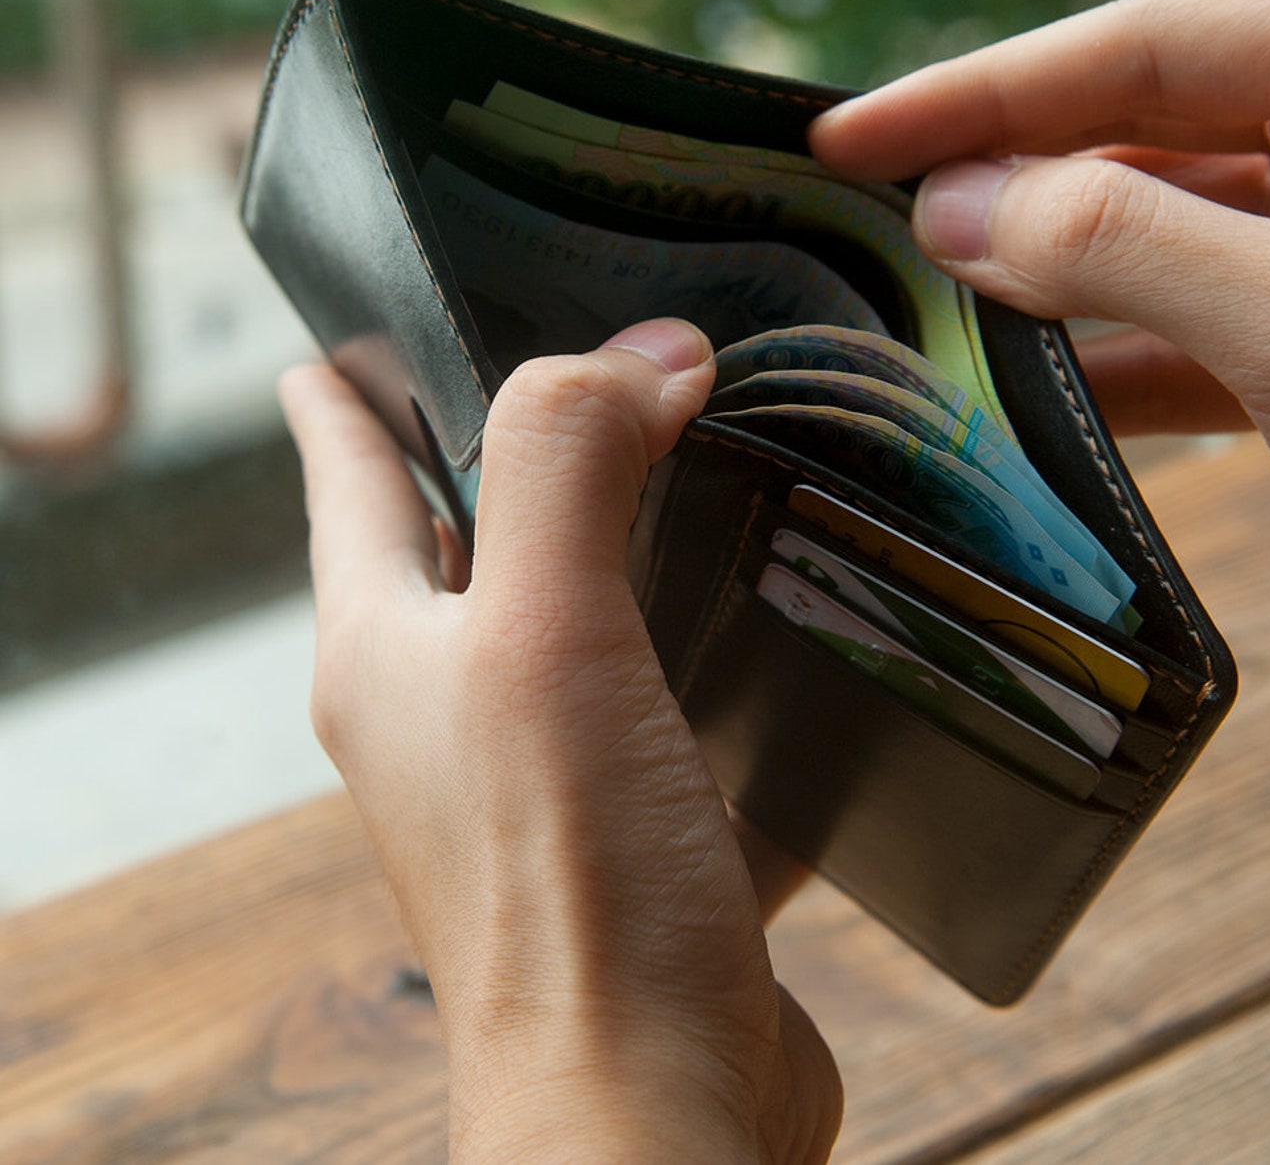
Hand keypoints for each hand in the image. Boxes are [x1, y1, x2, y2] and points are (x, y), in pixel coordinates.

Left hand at [280, 320, 841, 1163]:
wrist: (652, 1108)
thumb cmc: (569, 885)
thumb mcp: (544, 637)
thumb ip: (569, 464)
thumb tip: (643, 354)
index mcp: (388, 650)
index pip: (348, 480)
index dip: (344, 395)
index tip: (350, 329)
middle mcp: (448, 710)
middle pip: (459, 541)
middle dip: (498, 450)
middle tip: (573, 365)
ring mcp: (540, 777)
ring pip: (572, 619)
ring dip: (618, 543)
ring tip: (690, 464)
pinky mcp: (633, 832)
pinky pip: (668, 707)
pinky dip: (711, 650)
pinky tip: (780, 621)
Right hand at [811, 0, 1269, 753]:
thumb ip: (1118, 242)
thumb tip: (958, 202)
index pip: (1149, 46)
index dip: (985, 91)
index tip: (859, 131)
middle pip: (1146, 123)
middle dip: (1016, 172)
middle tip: (879, 207)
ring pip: (1160, 222)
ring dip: (1053, 265)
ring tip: (932, 289)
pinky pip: (1190, 315)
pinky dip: (1107, 348)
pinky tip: (1026, 374)